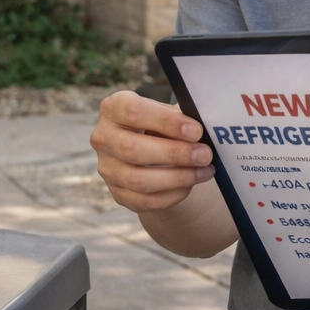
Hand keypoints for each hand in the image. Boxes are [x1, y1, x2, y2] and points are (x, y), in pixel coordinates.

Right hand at [90, 90, 214, 212]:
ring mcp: (107, 169)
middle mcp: (103, 138)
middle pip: (132, 149)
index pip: (133, 112)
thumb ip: (181, 118)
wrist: (148, 150)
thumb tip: (206, 129)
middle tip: (205, 154)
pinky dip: (172, 194)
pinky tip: (191, 184)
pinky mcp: (118, 193)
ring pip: (137, 180)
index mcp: (113, 108)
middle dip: (174, 153)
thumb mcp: (166, 112)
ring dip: (177, 177)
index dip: (166, 122)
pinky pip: (145, 201)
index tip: (196, 131)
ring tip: (204, 170)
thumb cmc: (160, 125)